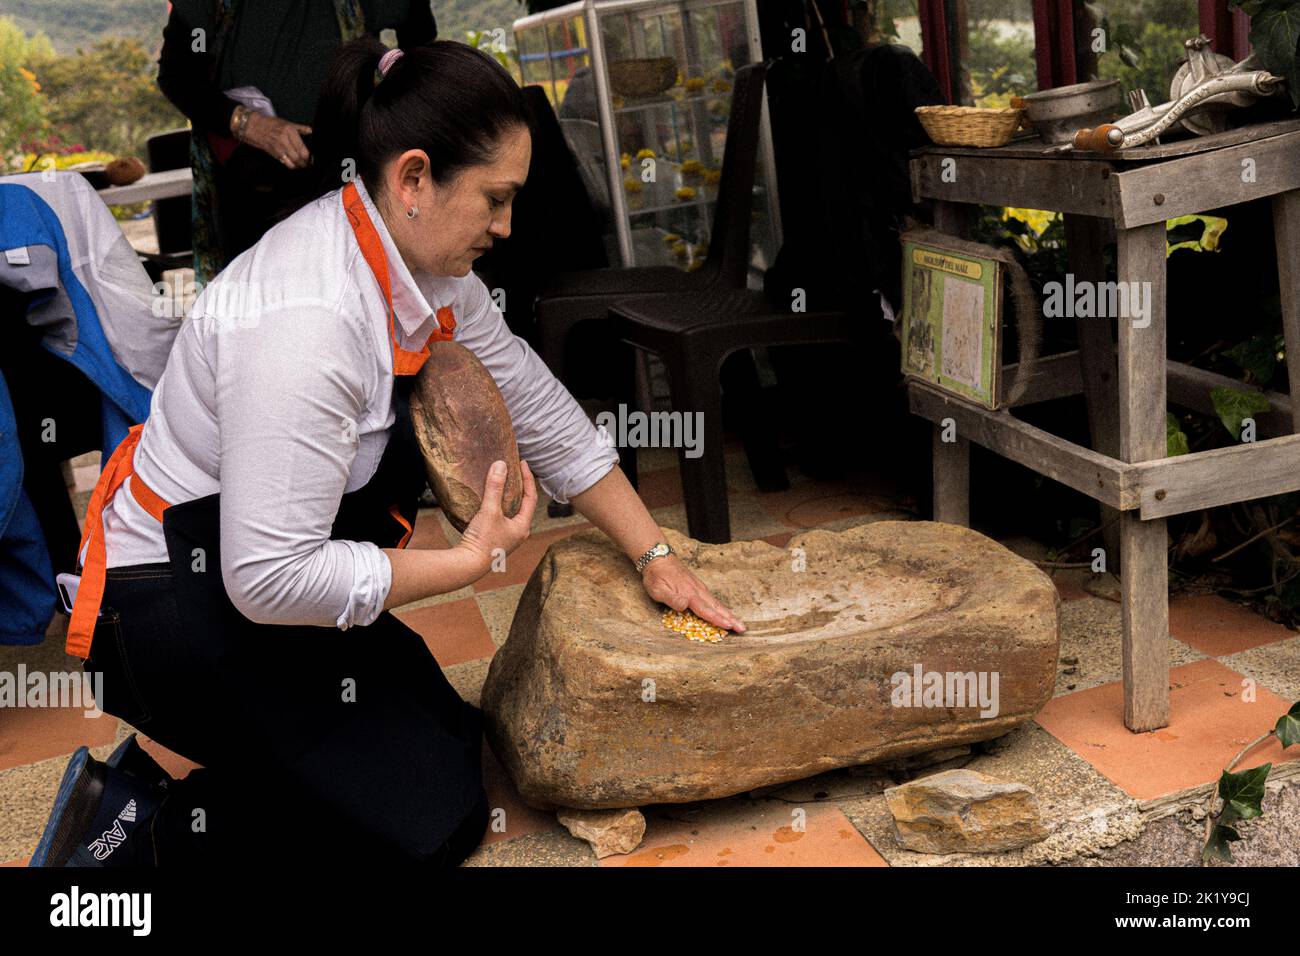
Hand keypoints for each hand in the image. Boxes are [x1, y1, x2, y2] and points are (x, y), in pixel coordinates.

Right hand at [241, 112, 312, 168]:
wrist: (253, 127)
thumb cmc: (270, 124)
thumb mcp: (286, 122)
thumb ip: (300, 128)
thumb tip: (311, 131)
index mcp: (289, 131)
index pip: (302, 148)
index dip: (309, 156)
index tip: (311, 158)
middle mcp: (284, 140)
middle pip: (299, 157)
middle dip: (305, 163)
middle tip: (308, 163)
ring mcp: (279, 148)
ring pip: (293, 162)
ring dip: (299, 166)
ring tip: (302, 165)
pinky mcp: (274, 154)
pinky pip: (285, 163)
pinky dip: (291, 165)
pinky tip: (294, 164)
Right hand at [456, 460, 536, 575]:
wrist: (467, 565)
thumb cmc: (482, 540)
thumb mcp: (489, 511)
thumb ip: (495, 487)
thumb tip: (500, 465)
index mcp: (522, 526)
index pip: (531, 497)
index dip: (528, 478)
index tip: (523, 463)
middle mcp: (518, 533)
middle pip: (523, 504)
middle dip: (520, 487)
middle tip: (514, 471)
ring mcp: (507, 537)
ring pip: (512, 512)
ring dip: (509, 497)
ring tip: (503, 482)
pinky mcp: (495, 540)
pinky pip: (501, 518)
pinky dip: (499, 506)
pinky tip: (489, 501)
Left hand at [641, 554, 745, 632]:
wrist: (658, 556)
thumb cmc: (656, 576)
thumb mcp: (658, 589)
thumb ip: (672, 598)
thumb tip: (684, 605)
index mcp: (688, 594)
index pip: (705, 610)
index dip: (718, 619)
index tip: (730, 626)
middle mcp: (697, 591)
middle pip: (716, 607)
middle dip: (730, 618)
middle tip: (743, 628)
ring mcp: (698, 587)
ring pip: (716, 603)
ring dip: (728, 613)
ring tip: (738, 622)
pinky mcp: (697, 586)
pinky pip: (712, 599)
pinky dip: (720, 607)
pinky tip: (723, 610)